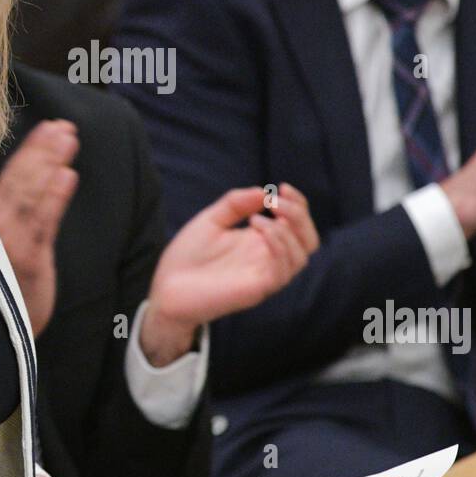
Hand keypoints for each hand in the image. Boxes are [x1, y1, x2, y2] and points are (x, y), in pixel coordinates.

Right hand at [0, 120, 78, 336]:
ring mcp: (12, 244)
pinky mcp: (28, 262)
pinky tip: (67, 176)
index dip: (30, 153)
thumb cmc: (0, 291)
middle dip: (42, 151)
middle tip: (64, 126)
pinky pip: (42, 224)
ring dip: (49, 164)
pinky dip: (53, 198)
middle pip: (21, 182)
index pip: (11, 179)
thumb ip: (3, 220)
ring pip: (30, 196)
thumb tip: (16, 188)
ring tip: (68, 139)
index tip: (48, 128)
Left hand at [142, 184, 319, 365]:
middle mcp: (268, 259)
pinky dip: (277, 245)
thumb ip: (235, 204)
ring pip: (301, 256)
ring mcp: (264, 275)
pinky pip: (282, 271)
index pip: (297, 224)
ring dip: (287, 230)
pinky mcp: (256, 290)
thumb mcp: (211, 220)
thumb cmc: (188, 257)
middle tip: (276, 200)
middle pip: (309, 240)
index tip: (281, 186)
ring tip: (257, 218)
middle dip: (299, 215)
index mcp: (261, 242)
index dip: (298, 204)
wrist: (166, 288)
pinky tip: (256, 229)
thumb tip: (263, 191)